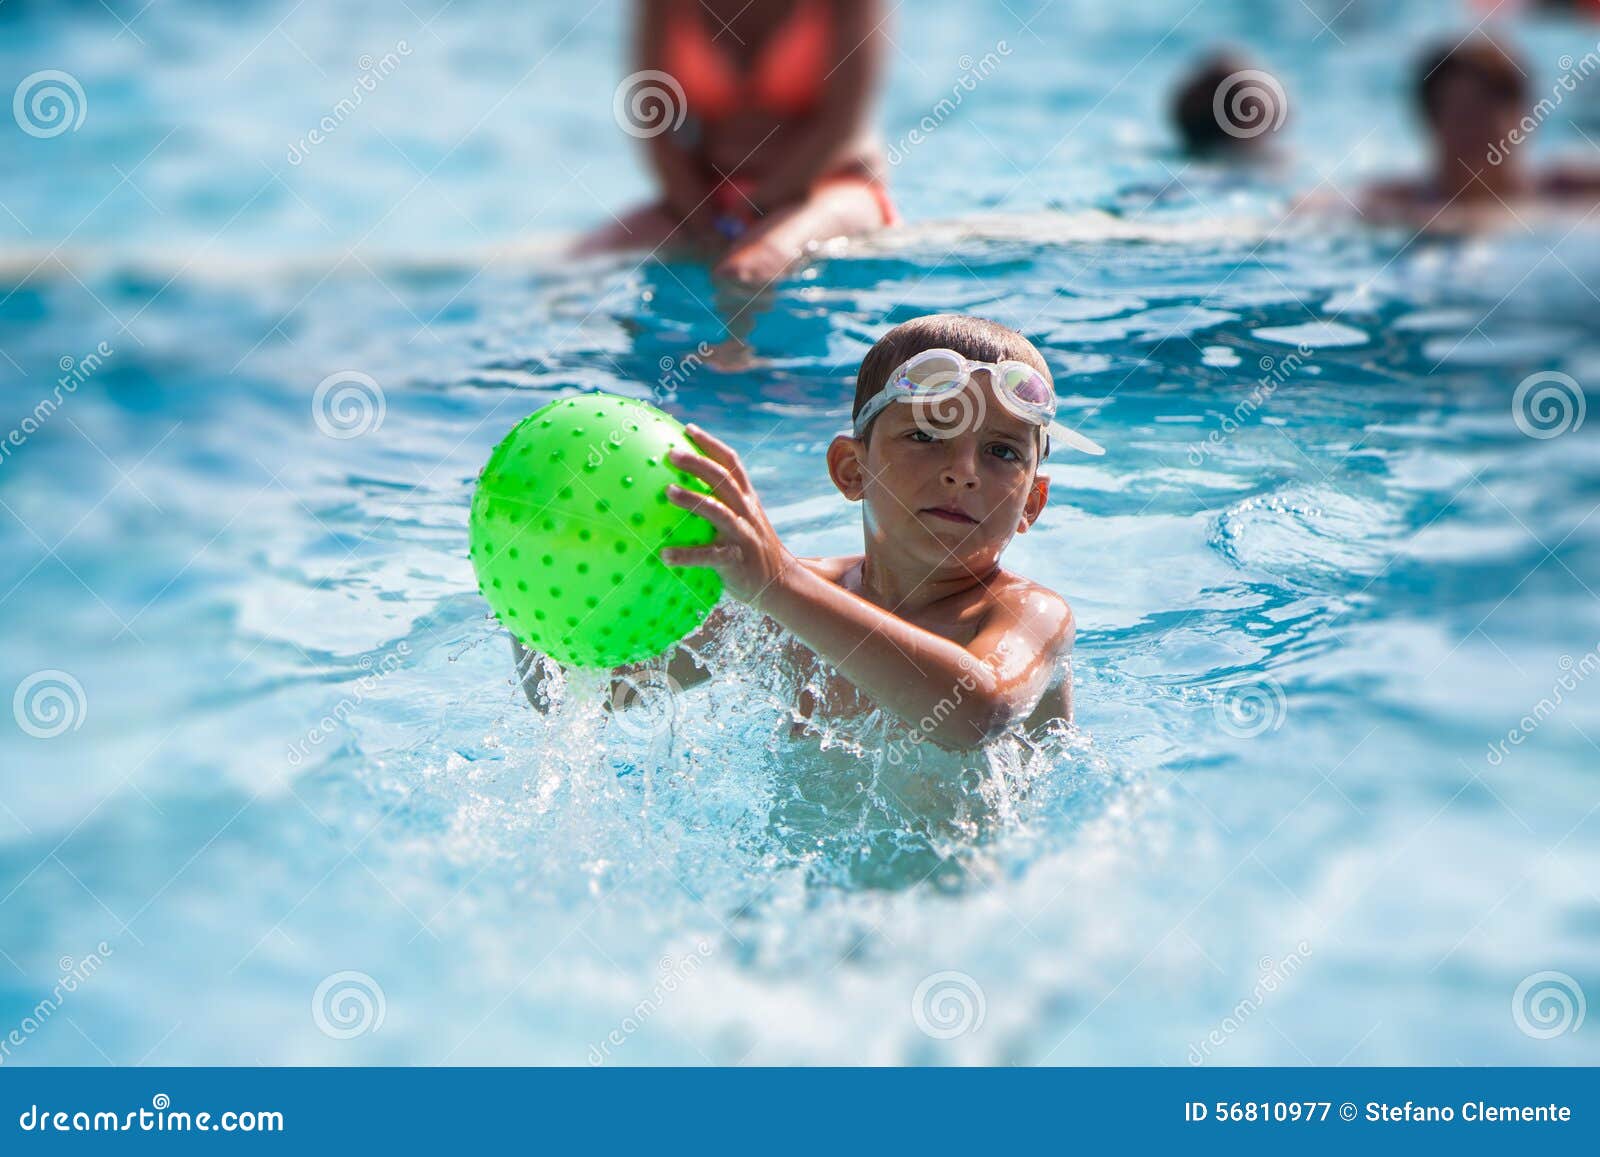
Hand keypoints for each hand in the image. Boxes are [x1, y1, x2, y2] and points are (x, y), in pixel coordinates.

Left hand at [660, 425, 795, 608]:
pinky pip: (710, 556)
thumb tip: (679, 496)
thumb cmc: (752, 553)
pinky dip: (687, 556)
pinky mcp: (737, 561)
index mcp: (747, 500)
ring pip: (718, 511)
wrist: (782, 585)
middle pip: (723, 479)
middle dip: (698, 463)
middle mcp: (746, 512)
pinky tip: (664, 555)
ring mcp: (743, 535)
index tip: (688, 429)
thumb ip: (720, 507)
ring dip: (692, 499)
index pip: (731, 463)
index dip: (711, 444)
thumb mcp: (742, 523)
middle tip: (671, 453)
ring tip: (667, 491)